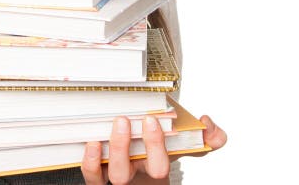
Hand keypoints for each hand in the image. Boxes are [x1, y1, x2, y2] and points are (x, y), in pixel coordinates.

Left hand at [81, 114, 226, 184]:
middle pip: (128, 173)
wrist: (142, 174)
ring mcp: (117, 179)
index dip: (156, 145)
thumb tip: (208, 124)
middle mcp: (136, 177)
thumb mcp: (182, 146)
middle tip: (128, 119)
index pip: (160, 167)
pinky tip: (92, 143)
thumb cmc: (159, 154)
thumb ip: (205, 137)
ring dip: (114, 149)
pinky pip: (93, 178)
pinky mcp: (100, 179)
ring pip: (114, 175)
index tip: (151, 119)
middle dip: (126, 147)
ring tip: (117, 124)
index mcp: (156, 170)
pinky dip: (90, 162)